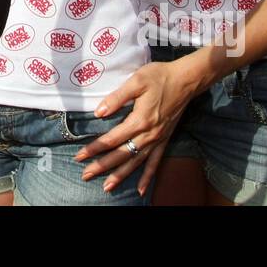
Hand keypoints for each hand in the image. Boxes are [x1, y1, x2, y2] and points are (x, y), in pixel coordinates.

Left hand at [72, 58, 201, 194]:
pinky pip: (155, 162)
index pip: (112, 139)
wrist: (186, 80)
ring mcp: (158, 139)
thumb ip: (117, 98)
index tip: (80, 155)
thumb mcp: (136, 81)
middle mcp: (149, 134)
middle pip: (122, 154)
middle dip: (102, 166)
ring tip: (107, 187)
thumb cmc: (159, 77)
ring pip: (136, 162)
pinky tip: (141, 190)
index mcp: (139, 120)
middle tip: (85, 175)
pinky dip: (148, 177)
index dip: (95, 148)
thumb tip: (99, 112)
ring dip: (121, 175)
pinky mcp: (165, 139)